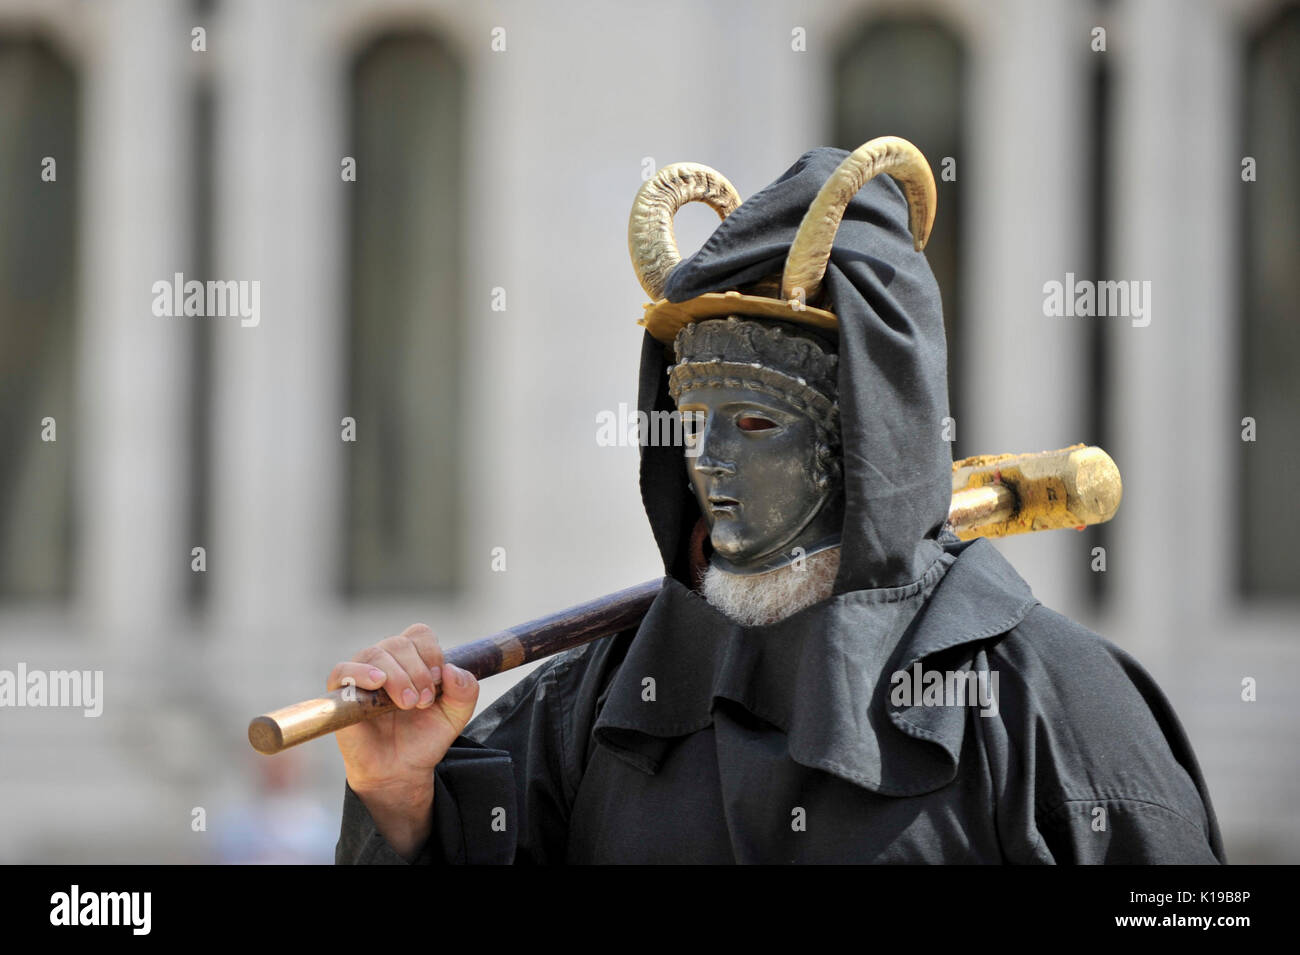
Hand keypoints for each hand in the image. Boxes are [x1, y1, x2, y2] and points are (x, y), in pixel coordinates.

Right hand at [328, 624, 478, 856]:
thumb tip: (452, 669)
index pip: (419, 635)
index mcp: (412, 658)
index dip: (431, 653)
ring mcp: (362, 674)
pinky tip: (377, 682)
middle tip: (423, 701)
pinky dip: (360, 672)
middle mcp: (386, 660)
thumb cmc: (423, 737)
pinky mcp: (342, 693)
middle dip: (417, 671)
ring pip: (375, 654)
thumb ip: (465, 690)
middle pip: (399, 643)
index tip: (438, 680)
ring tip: (407, 703)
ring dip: (397, 676)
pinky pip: (343, 670)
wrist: (399, 770)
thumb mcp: (455, 715)